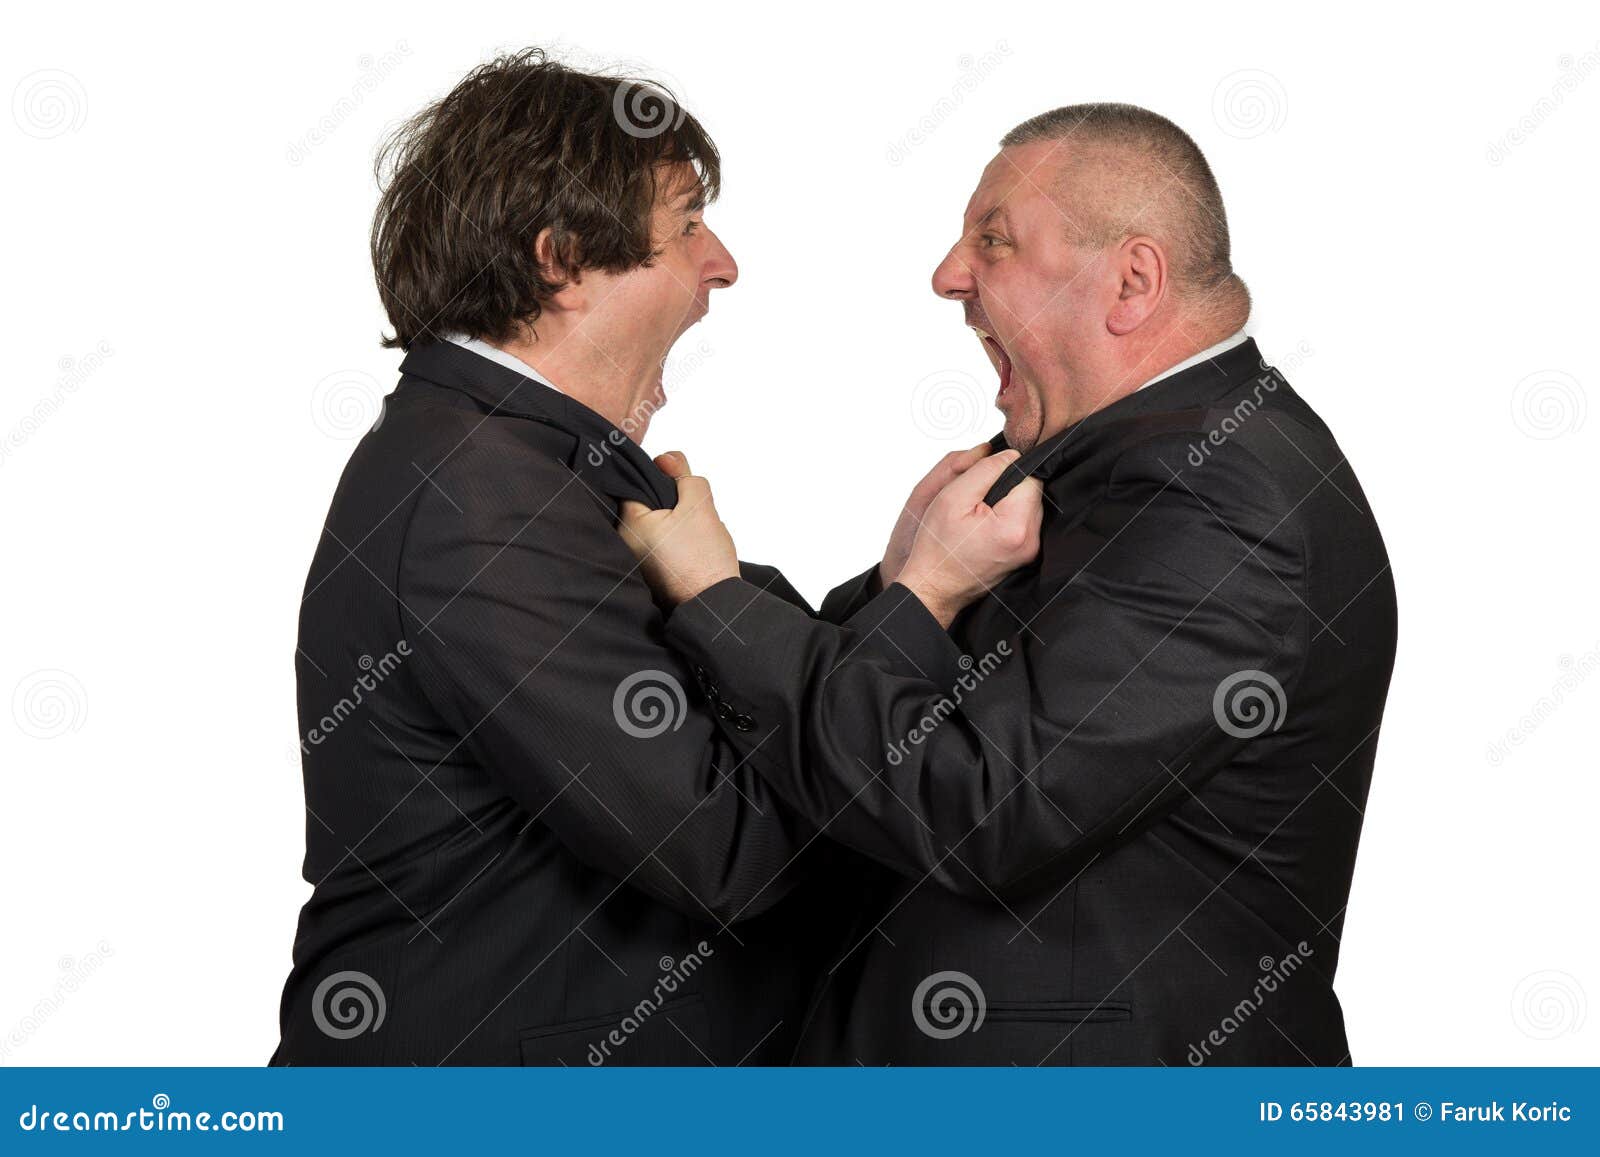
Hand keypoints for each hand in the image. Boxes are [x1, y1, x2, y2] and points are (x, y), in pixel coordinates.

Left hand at [617, 452, 739, 605]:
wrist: (715, 606)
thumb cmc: (705, 561)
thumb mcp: (699, 506)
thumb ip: (684, 476)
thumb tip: (667, 457)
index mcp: (629, 524)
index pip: (636, 484)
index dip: (660, 479)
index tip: (679, 486)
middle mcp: (625, 543)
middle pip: (647, 506)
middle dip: (671, 503)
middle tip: (692, 515)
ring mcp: (637, 561)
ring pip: (657, 526)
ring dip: (676, 524)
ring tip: (695, 537)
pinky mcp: (651, 574)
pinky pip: (661, 546)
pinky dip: (676, 543)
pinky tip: (693, 551)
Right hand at [896, 449, 1043, 628]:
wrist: (934, 584)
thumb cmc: (937, 547)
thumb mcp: (953, 497)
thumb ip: (986, 470)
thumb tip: (1011, 455)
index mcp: (1014, 526)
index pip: (1029, 477)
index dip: (1006, 471)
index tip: (984, 482)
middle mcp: (1029, 541)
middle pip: (1031, 492)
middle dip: (1007, 487)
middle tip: (977, 500)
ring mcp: (1029, 551)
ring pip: (1027, 506)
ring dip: (1006, 502)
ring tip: (979, 515)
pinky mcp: (1025, 556)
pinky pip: (1023, 523)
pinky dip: (1006, 518)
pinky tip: (984, 526)